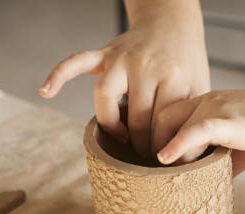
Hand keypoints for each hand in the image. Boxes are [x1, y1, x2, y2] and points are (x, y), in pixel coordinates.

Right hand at [39, 1, 208, 160]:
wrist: (172, 24)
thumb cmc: (187, 62)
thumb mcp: (199, 87)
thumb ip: (190, 117)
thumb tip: (186, 156)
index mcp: (172, 78)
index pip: (161, 125)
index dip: (160, 147)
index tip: (162, 158)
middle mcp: (144, 67)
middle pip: (136, 118)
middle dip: (140, 144)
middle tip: (144, 155)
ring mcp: (121, 59)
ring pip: (104, 97)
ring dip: (111, 125)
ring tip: (121, 138)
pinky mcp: (104, 53)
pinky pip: (76, 62)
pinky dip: (58, 75)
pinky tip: (46, 91)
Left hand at [157, 84, 244, 172]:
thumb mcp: (244, 148)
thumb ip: (222, 163)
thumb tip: (208, 188)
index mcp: (209, 103)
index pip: (168, 114)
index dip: (156, 138)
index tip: (154, 164)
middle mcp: (207, 100)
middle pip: (160, 116)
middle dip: (151, 143)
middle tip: (154, 173)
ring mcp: (216, 107)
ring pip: (170, 122)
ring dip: (163, 149)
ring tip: (164, 175)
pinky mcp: (228, 120)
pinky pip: (194, 130)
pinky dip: (176, 145)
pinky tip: (165, 160)